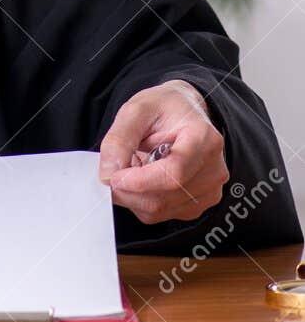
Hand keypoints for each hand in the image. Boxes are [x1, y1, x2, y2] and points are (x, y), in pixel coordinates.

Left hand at [98, 80, 228, 224]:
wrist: (184, 113)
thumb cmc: (164, 108)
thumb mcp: (136, 110)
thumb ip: (119, 139)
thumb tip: (108, 174)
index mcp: (204, 139)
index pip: (174, 173)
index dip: (139, 181)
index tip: (113, 177)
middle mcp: (214, 169)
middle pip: (164, 196)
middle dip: (128, 190)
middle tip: (111, 171)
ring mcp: (209, 190)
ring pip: (159, 209)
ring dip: (133, 195)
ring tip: (132, 167)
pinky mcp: (199, 204)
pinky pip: (161, 214)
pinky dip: (142, 200)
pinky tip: (143, 178)